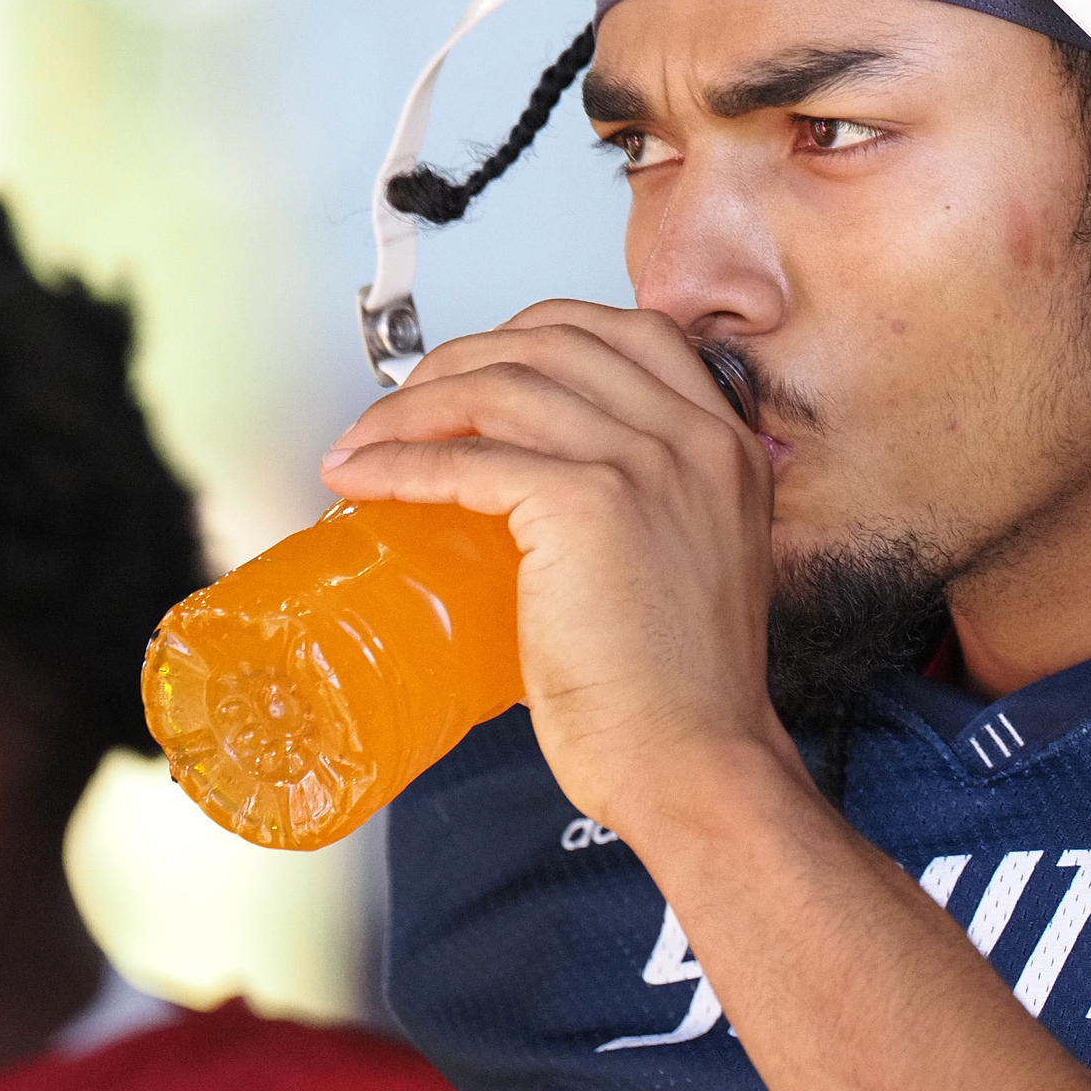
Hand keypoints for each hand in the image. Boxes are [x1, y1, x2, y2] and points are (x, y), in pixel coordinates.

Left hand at [320, 301, 801, 835]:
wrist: (699, 760)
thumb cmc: (685, 691)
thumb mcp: (694, 561)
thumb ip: (651, 511)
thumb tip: (544, 500)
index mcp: (726, 444)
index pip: (631, 330)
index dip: (538, 335)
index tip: (479, 369)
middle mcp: (696, 438)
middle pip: (557, 338)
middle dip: (462, 358)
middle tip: (403, 404)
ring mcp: (647, 465)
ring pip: (504, 386)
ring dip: (412, 406)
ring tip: (364, 443)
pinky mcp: (592, 506)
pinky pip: (472, 458)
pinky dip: (401, 461)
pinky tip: (365, 477)